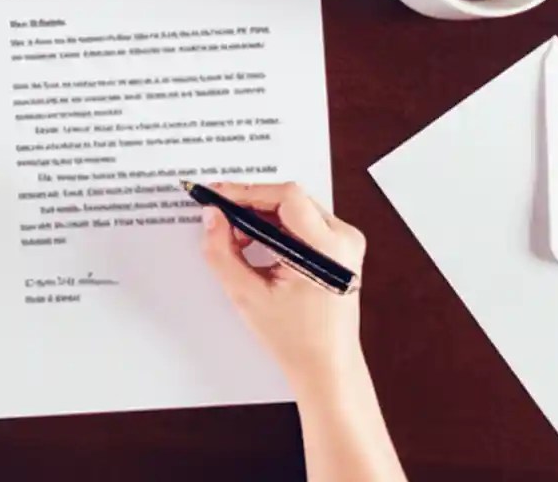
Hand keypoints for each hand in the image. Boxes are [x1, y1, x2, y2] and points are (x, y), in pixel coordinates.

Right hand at [202, 183, 405, 481]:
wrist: (327, 366)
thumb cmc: (295, 339)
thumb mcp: (248, 295)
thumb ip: (222, 252)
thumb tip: (211, 217)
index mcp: (328, 249)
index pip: (286, 196)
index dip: (247, 191)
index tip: (217, 196)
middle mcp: (344, 239)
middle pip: (291, 199)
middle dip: (252, 204)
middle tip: (220, 218)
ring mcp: (347, 242)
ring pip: (296, 208)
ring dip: (264, 216)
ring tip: (238, 239)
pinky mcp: (342, 248)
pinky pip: (305, 222)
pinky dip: (278, 227)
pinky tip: (257, 245)